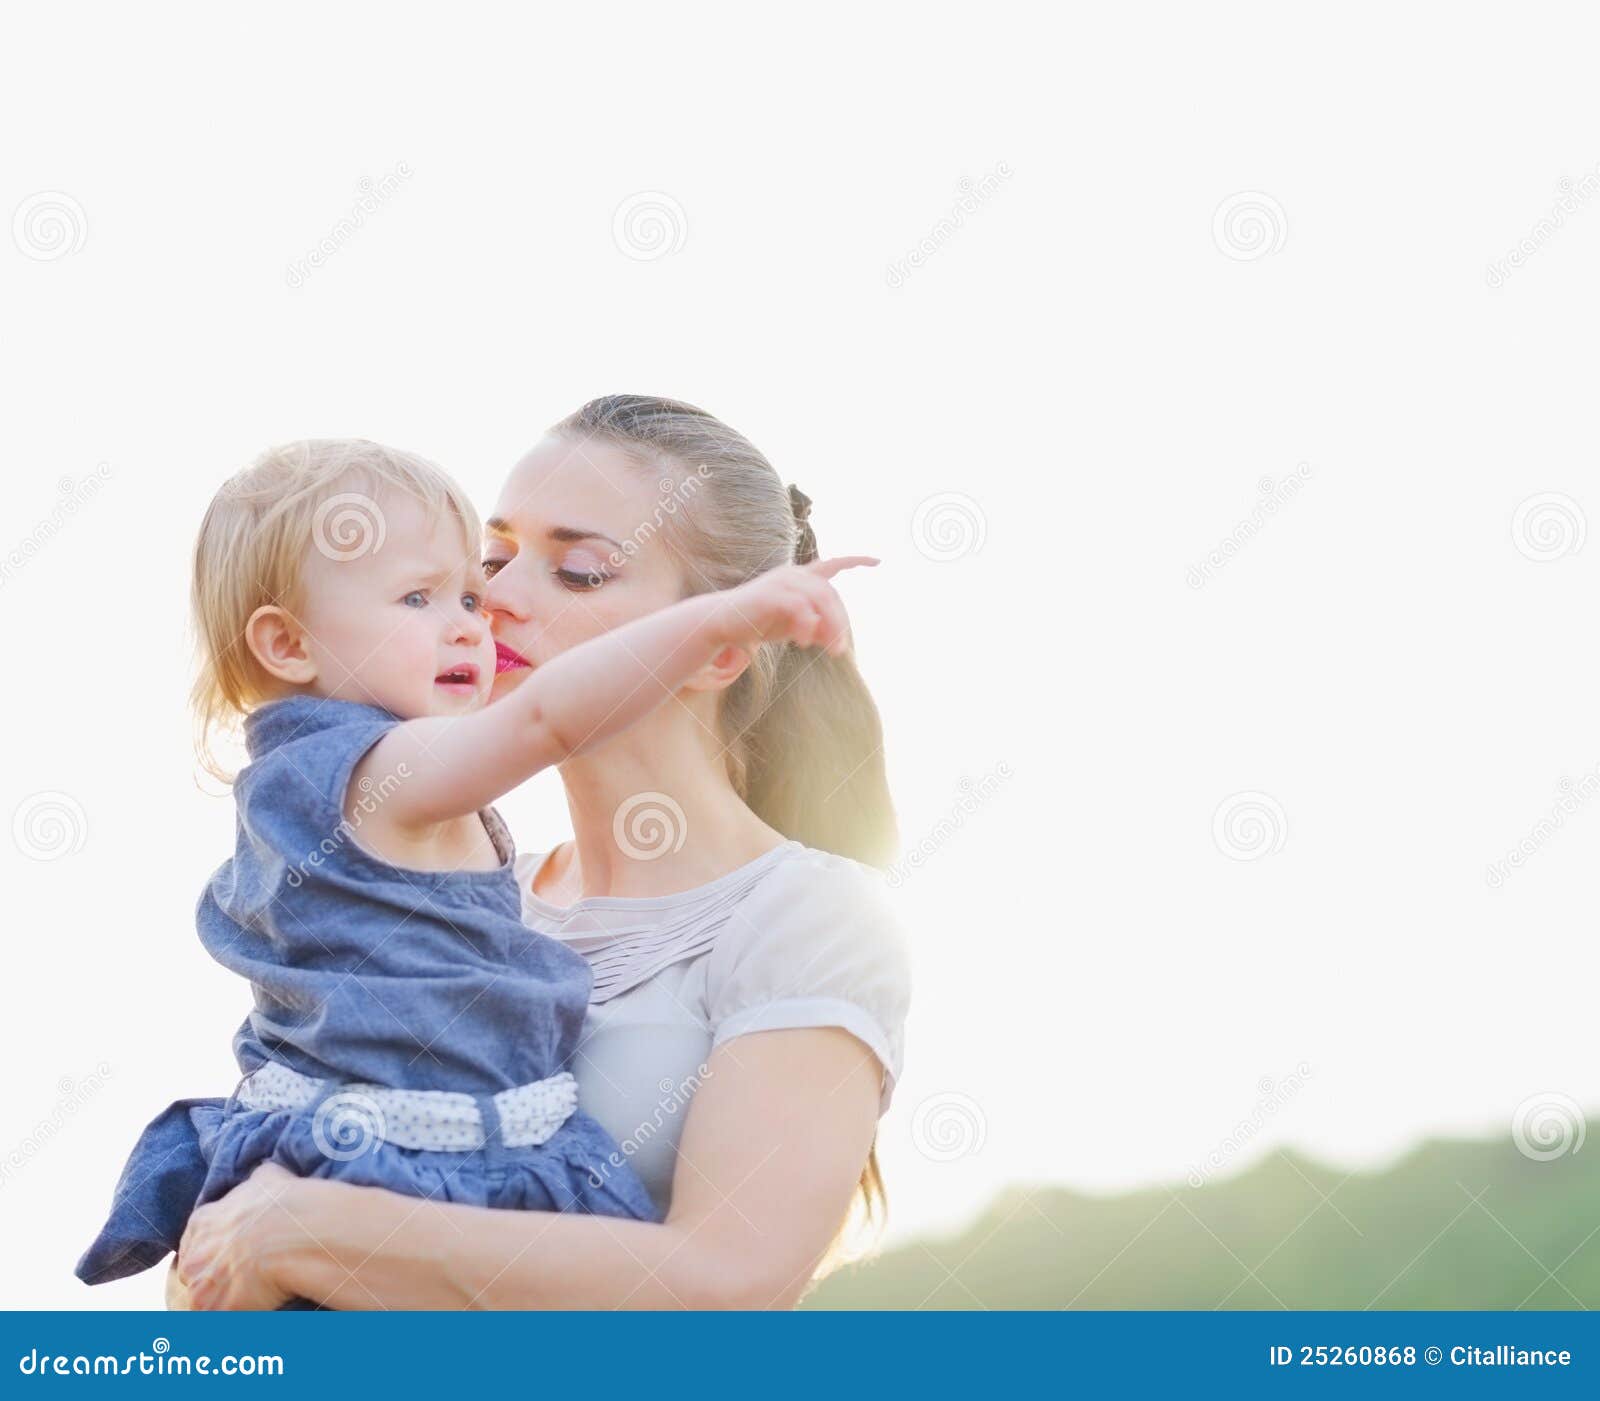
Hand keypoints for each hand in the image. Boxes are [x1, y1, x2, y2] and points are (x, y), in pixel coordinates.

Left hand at [175, 1161, 301, 1309]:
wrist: (294, 1235)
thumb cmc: (284, 1204)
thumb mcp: (268, 1177)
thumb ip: (255, 1182)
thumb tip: (261, 1178)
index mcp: (202, 1222)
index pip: (195, 1240)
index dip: (214, 1247)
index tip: (231, 1253)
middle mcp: (193, 1255)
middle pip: (194, 1272)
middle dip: (212, 1275)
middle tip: (241, 1277)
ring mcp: (200, 1286)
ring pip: (205, 1299)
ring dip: (223, 1300)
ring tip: (251, 1298)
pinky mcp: (214, 1311)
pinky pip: (220, 1321)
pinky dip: (236, 1318)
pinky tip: (256, 1311)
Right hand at [713, 557, 877, 656]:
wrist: (722, 623)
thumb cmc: (758, 622)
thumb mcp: (793, 626)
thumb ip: (816, 628)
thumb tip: (836, 641)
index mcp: (799, 577)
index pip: (832, 564)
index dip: (855, 560)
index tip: (877, 561)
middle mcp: (793, 574)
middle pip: (831, 595)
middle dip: (840, 623)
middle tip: (840, 651)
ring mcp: (782, 582)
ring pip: (821, 599)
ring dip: (831, 626)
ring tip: (831, 650)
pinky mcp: (772, 594)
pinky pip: (801, 608)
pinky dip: (807, 627)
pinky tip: (803, 642)